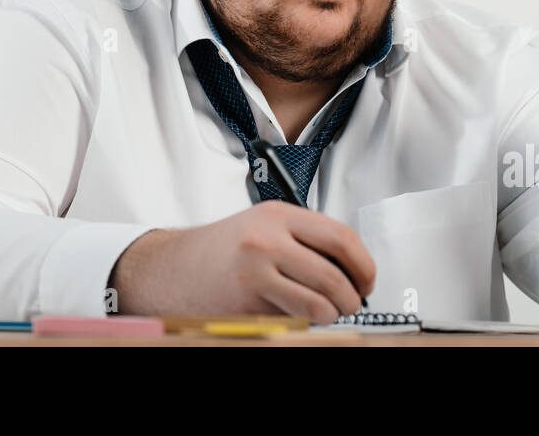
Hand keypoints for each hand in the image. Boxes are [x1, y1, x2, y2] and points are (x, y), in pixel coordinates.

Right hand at [108, 202, 374, 322]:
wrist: (170, 269)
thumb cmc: (220, 251)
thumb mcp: (263, 227)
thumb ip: (303, 239)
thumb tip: (352, 266)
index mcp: (279, 215)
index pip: (341, 237)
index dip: (364, 264)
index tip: (368, 279)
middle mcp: (268, 239)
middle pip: (334, 273)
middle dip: (352, 297)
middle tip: (352, 303)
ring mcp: (256, 271)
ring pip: (319, 302)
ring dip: (332, 315)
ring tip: (326, 313)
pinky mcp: (246, 303)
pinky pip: (292, 319)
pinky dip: (303, 323)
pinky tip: (296, 316)